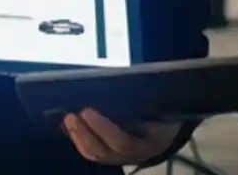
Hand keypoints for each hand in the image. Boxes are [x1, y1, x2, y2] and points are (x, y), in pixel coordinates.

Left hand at [63, 109, 180, 165]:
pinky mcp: (110, 154)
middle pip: (103, 152)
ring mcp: (120, 157)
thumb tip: (124, 80)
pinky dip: (77, 139)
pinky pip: (91, 151)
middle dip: (84, 133)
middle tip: (71, 115)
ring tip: (68, 118)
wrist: (169, 132)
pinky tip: (67, 126)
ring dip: (77, 136)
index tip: (87, 111)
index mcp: (149, 143)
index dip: (102, 128)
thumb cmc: (164, 114)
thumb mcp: (163, 107)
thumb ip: (146, 98)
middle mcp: (133, 155)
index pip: (122, 142)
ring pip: (95, 154)